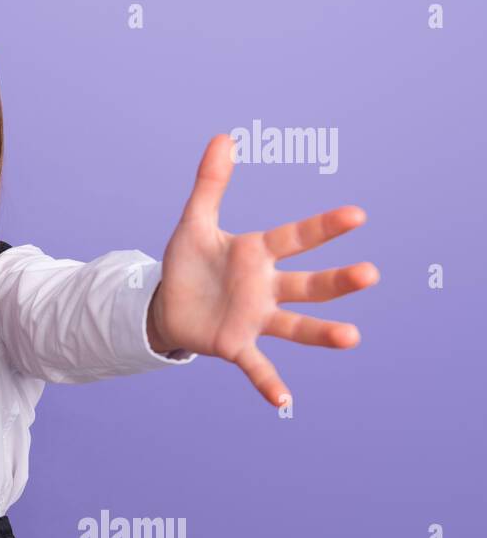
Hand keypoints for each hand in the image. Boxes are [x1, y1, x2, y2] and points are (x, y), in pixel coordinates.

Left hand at [148, 134, 378, 406]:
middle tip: (370, 274)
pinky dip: (269, 382)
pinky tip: (284, 401)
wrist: (167, 303)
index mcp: (259, 253)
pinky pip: (256, 365)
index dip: (323, 227)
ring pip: (294, 326)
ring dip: (321, 333)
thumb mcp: (194, 222)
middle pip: (308, 284)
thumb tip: (222, 137)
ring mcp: (254, 318)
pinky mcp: (235, 345)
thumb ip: (210, 184)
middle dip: (337, 281)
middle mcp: (266, 287)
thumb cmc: (190, 263)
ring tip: (352, 338)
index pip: (296, 237)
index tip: (356, 214)